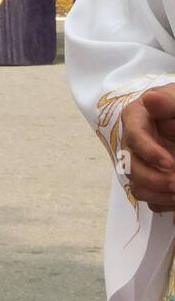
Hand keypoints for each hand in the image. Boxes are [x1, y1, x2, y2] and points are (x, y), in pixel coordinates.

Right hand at [119, 86, 174, 212]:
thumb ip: (168, 102)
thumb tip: (150, 99)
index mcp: (137, 118)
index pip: (134, 136)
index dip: (149, 152)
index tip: (170, 163)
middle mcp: (134, 142)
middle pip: (130, 166)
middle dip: (154, 178)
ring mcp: (141, 162)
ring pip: (136, 186)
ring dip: (158, 194)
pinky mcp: (150, 178)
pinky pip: (149, 198)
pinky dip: (163, 202)